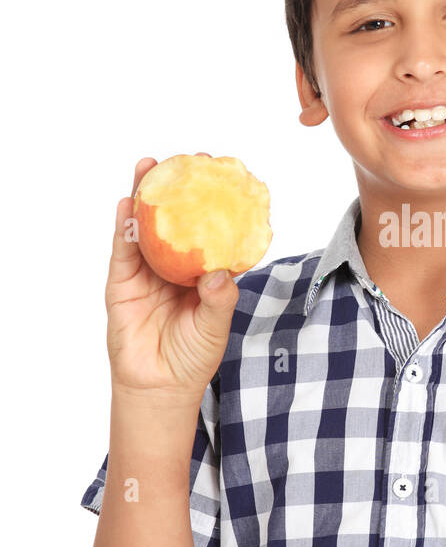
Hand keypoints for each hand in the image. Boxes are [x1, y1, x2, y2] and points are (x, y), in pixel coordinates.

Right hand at [105, 154, 239, 400]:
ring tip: (150, 167)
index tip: (223, 177)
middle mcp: (174, 266)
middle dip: (179, 190)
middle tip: (188, 160)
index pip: (209, 231)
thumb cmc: (192, 357)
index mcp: (201, 273)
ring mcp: (146, 272)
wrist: (159, 386)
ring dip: (146, 196)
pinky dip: (124, 225)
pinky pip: (123, 249)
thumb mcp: (215, 326)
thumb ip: (219, 299)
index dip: (214, 205)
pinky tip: (127, 203)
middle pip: (175, 221)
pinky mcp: (121, 282)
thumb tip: (218, 272)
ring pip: (145, 227)